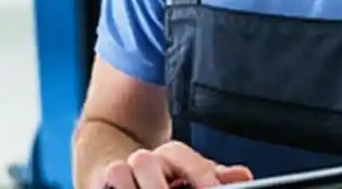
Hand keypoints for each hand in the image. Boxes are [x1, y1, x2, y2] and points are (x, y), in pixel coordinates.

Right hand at [98, 141, 252, 188]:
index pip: (181, 155)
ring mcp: (118, 171)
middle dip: (159, 186)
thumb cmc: (161, 177)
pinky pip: (104, 183)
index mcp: (168, 156)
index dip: (199, 173)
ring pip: (120, 172)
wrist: (111, 161)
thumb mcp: (188, 176)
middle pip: (147, 161)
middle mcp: (142, 159)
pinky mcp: (98, 183)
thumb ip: (211, 176)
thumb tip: (243, 176)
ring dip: (132, 187)